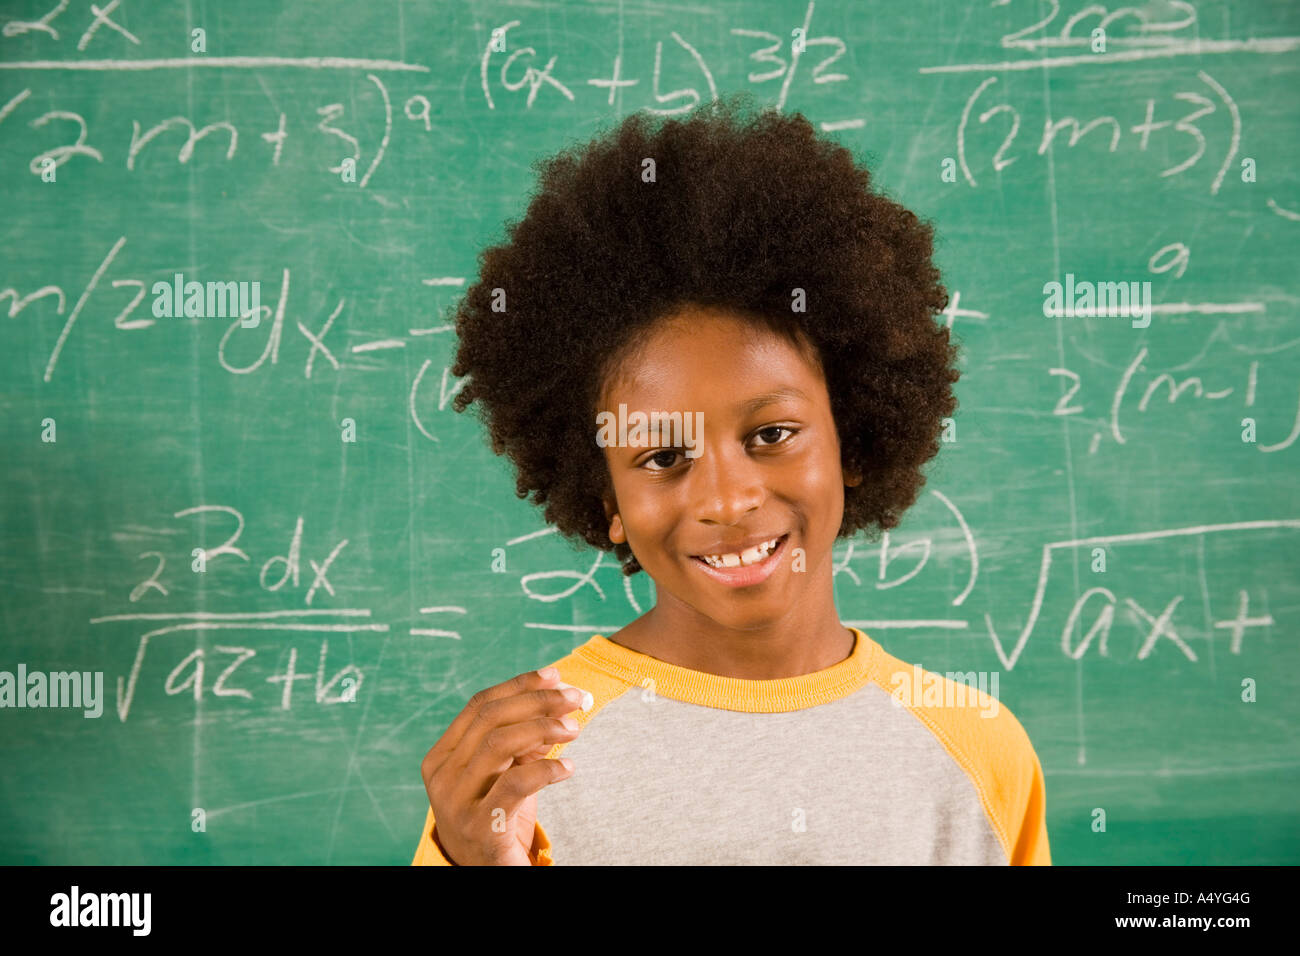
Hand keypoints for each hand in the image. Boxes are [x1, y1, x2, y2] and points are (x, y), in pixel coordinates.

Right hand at [421, 668, 585, 864]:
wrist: (487, 874)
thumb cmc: (498, 817)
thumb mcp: (505, 772)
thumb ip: (522, 739)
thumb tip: (557, 698)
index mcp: (442, 756)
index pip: (479, 705)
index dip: (519, 685)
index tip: (555, 675)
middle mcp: (442, 777)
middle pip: (491, 719)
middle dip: (538, 701)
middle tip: (577, 698)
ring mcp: (457, 802)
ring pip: (499, 744)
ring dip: (543, 728)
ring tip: (575, 729)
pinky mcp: (481, 827)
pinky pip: (516, 784)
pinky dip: (547, 769)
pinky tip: (568, 767)